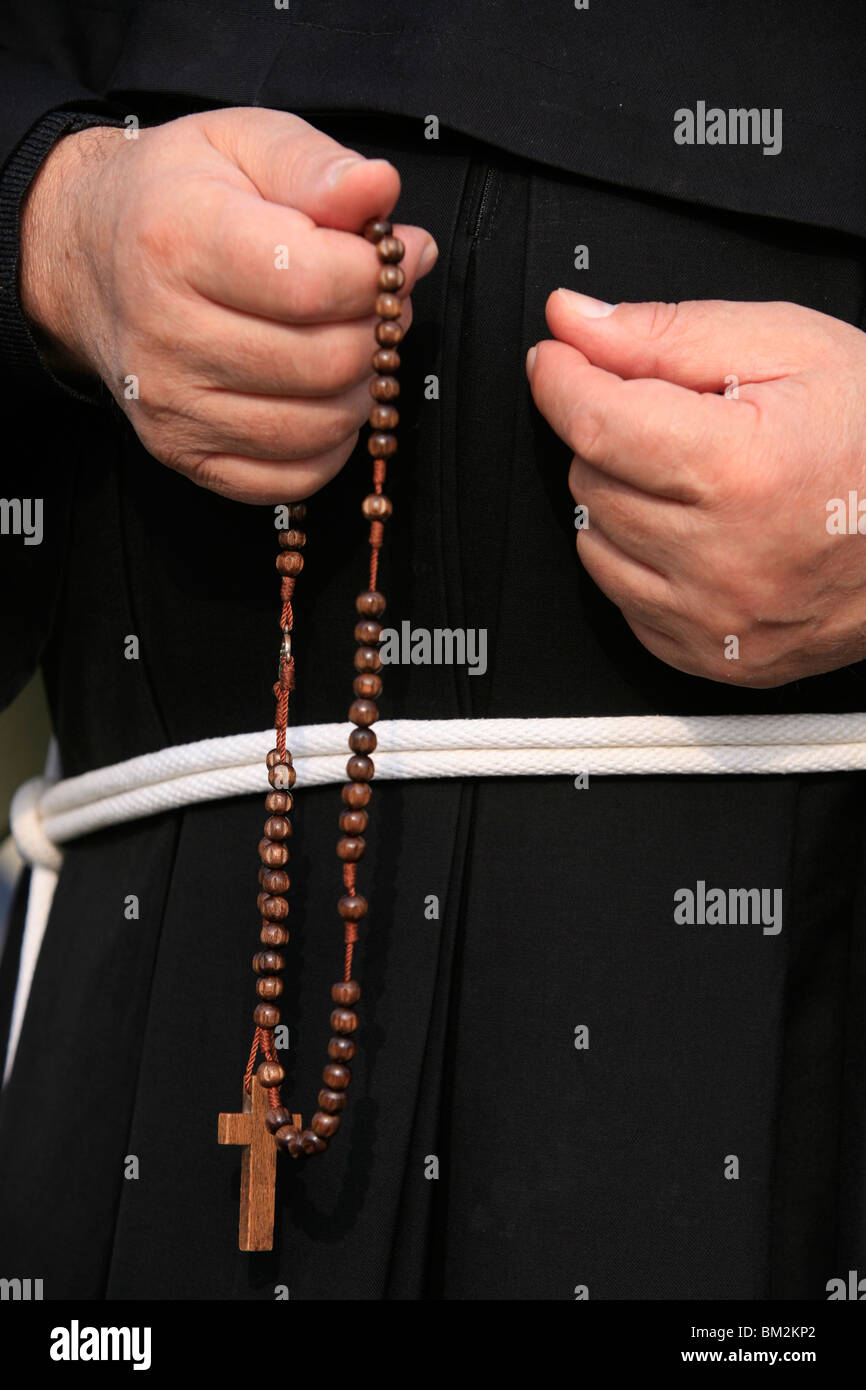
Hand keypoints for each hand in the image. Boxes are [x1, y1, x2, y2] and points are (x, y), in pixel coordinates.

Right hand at [20, 108, 436, 501]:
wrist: (89, 257)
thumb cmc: (174, 197)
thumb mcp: (241, 143)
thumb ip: (315, 166)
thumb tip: (380, 192)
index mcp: (178, 241)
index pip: (317, 283)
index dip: (380, 276)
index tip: (394, 256)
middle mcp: (167, 333)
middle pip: (328, 362)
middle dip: (378, 332)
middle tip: (378, 303)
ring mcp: (173, 405)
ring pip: (321, 426)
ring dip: (362, 389)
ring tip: (349, 343)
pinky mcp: (185, 454)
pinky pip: (292, 477)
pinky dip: (331, 445)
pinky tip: (322, 397)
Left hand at [527, 290, 865, 687]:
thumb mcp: (787, 349)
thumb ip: (666, 335)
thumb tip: (572, 322)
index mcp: (738, 470)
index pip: (592, 421)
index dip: (561, 377)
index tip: (560, 358)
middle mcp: (720, 557)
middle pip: (589, 478)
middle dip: (613, 435)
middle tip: (680, 421)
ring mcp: (714, 619)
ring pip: (594, 543)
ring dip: (623, 500)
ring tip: (697, 481)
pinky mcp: (710, 658)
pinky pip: (622, 601)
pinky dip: (641, 560)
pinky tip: (698, 534)